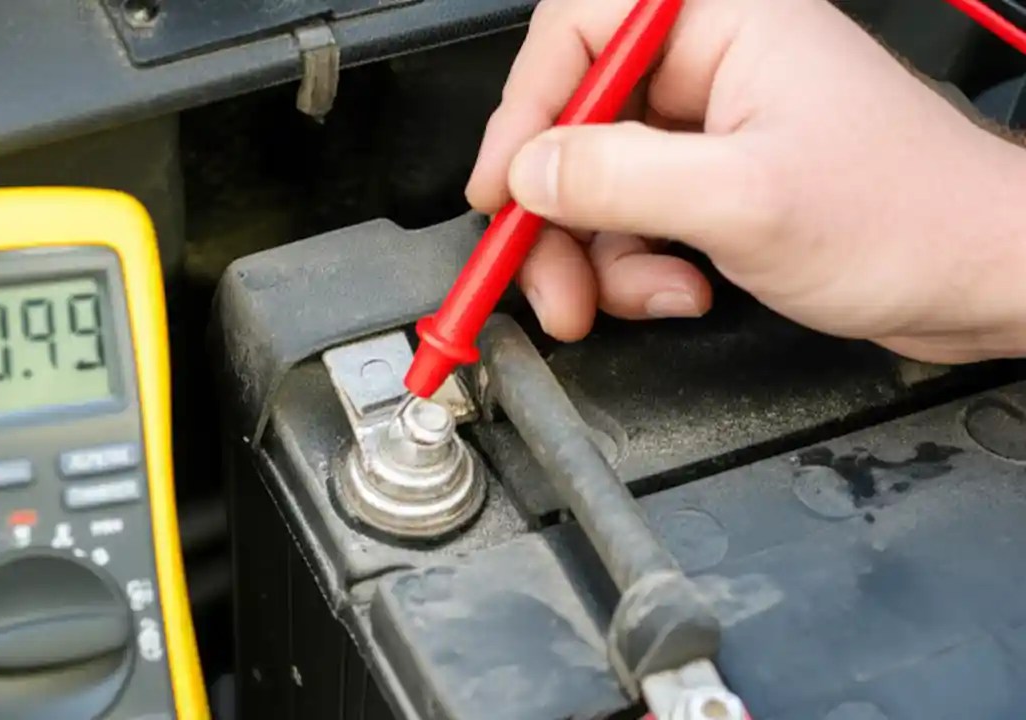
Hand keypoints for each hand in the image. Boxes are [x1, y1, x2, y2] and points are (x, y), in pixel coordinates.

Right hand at [468, 0, 1025, 362]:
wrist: (983, 278)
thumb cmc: (911, 218)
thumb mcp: (745, 201)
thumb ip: (621, 180)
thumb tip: (529, 172)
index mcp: (721, 18)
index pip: (577, 32)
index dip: (524, 109)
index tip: (502, 187)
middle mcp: (710, 59)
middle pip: (575, 120)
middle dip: (556, 213)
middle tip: (545, 279)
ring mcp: (710, 123)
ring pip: (596, 182)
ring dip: (600, 256)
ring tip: (645, 297)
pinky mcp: (713, 178)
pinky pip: (633, 219)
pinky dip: (638, 268)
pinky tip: (681, 291)